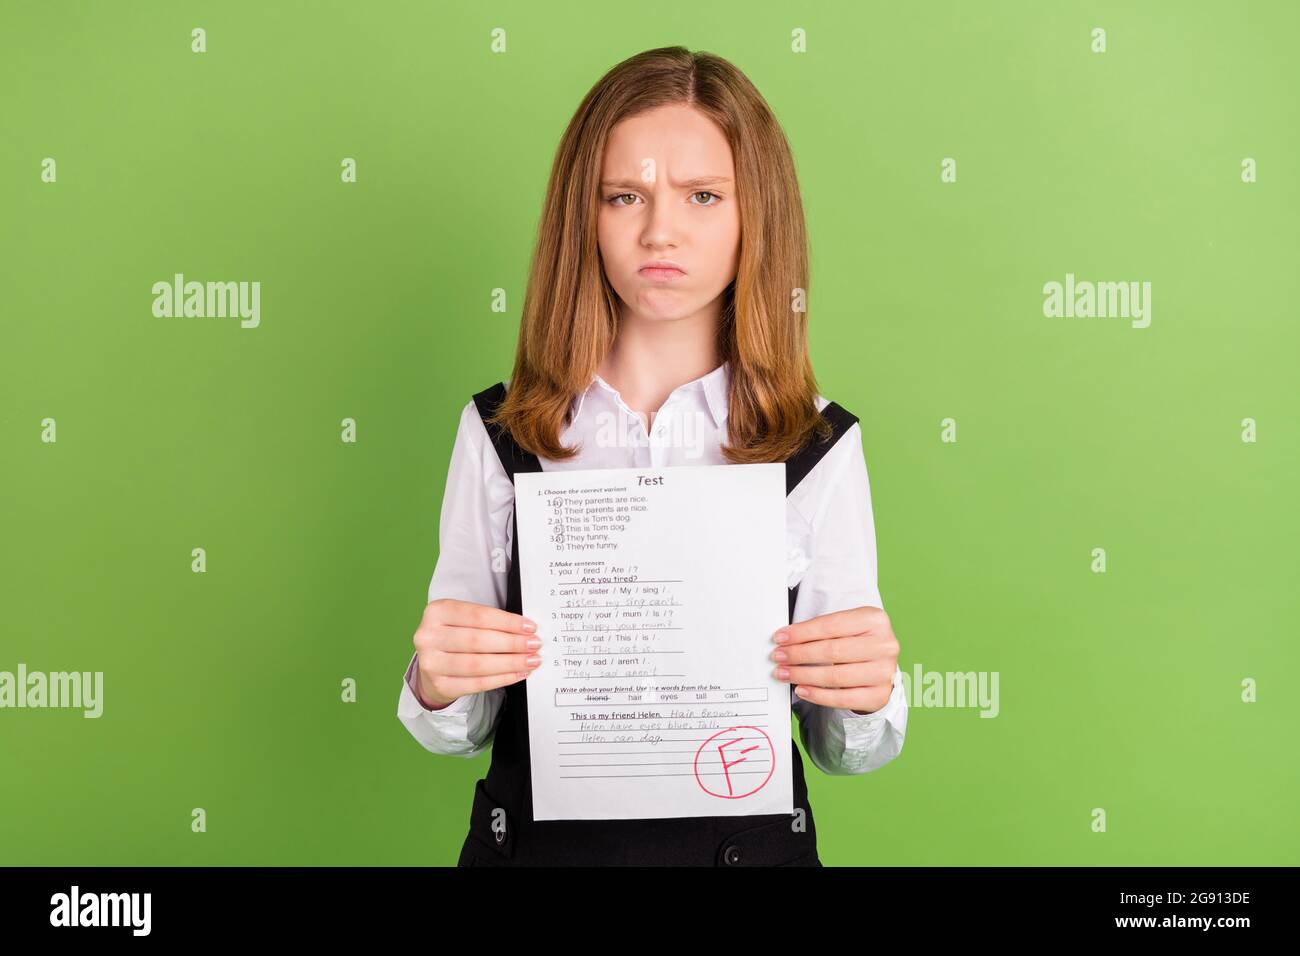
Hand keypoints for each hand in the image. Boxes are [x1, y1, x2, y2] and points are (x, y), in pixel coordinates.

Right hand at [412, 599, 542, 709]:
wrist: (431, 665)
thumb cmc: (453, 638)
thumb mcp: (463, 620)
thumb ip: (488, 621)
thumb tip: (525, 630)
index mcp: (437, 611)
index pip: (478, 615)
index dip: (507, 622)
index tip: (529, 627)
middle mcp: (428, 636)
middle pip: (478, 640)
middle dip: (512, 643)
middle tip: (534, 645)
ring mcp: (431, 662)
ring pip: (478, 664)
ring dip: (510, 663)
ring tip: (530, 661)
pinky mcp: (439, 684)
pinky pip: (477, 683)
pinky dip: (502, 679)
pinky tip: (517, 674)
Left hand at [769, 606, 898, 714]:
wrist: (879, 668)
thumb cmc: (856, 643)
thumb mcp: (846, 627)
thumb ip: (821, 629)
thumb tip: (785, 638)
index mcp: (875, 620)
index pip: (832, 625)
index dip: (802, 632)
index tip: (780, 638)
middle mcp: (885, 645)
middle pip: (833, 650)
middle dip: (799, 654)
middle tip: (778, 656)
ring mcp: (885, 672)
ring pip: (836, 676)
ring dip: (803, 675)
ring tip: (784, 673)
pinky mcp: (879, 695)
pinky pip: (843, 698)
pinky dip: (818, 695)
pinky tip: (801, 689)